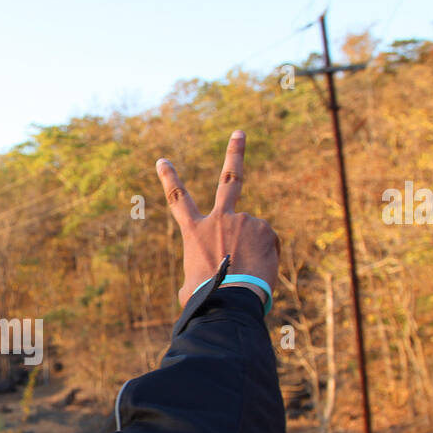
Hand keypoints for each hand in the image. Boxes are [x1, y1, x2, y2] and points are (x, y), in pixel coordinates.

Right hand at [156, 130, 278, 308]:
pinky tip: (259, 269)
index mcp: (195, 232)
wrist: (229, 299)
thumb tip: (211, 277)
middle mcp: (219, 219)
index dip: (169, 179)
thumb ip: (198, 274)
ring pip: (253, 233)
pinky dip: (266, 255)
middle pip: (229, 179)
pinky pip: (269, 242)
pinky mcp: (264, 228)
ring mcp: (243, 221)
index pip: (178, 200)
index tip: (163, 160)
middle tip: (240, 132)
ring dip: (253, 251)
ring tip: (247, 272)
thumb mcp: (190, 288)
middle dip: (234, 153)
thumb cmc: (205, 299)